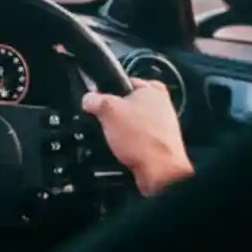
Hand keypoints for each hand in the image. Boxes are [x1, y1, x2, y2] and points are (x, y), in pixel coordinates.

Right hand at [82, 78, 192, 196]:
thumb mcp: (107, 111)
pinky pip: (140, 140)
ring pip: (135, 123)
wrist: (159, 170)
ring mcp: (164, 126)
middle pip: (132, 104)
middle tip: (106, 119)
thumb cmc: (140, 137)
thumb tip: (88, 99)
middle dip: (118, 112)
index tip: (101, 97)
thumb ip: (95, 100)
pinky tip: (124, 150)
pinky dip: (132, 144)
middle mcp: (162, 106)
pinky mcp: (161, 145)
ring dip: (124, 130)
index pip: (130, 80)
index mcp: (153, 90)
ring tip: (116, 138)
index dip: (113, 88)